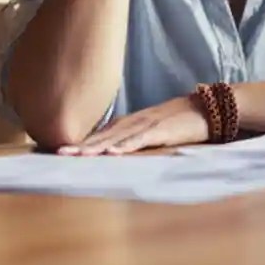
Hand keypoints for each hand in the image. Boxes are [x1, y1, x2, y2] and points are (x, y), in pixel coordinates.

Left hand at [56, 96, 209, 155]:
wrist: (206, 108)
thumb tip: (112, 151)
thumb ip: (131, 138)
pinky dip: (126, 146)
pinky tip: (112, 153)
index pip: (100, 135)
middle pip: (102, 136)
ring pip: (116, 138)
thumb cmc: (179, 122)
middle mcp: (133, 122)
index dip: (80, 143)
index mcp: (128, 124)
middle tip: (58, 154)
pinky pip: (140, 139)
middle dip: (80, 145)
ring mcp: (146, 125)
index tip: (59, 152)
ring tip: (77, 155)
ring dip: (96, 147)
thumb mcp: (150, 130)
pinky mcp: (161, 130)